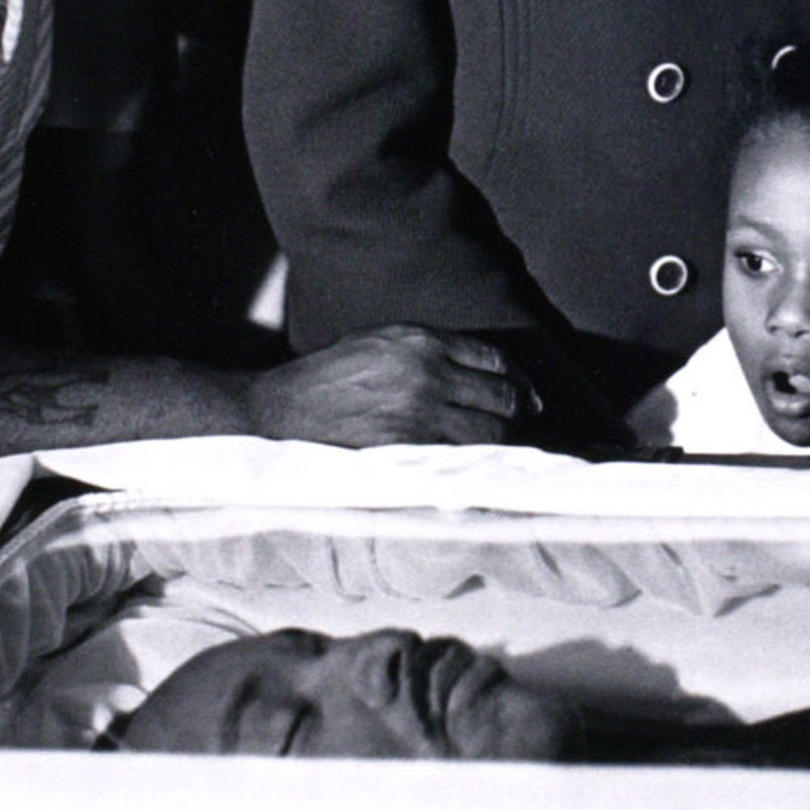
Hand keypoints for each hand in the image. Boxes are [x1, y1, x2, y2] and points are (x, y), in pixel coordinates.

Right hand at [246, 326, 532, 448]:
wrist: (282, 413)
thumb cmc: (329, 378)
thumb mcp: (379, 342)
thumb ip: (428, 350)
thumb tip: (478, 371)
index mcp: (421, 341)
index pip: (494, 360)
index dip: (518, 381)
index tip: (527, 397)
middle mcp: (427, 372)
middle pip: (501, 396)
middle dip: (516, 412)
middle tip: (522, 424)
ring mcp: (419, 413)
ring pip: (488, 431)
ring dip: (500, 441)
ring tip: (501, 448)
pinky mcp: (408, 449)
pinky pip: (460, 458)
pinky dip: (475, 464)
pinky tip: (477, 467)